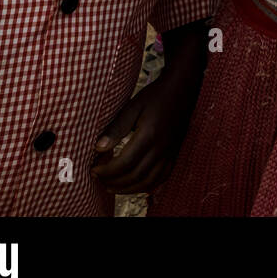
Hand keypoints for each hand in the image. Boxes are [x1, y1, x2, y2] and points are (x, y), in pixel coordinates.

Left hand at [92, 69, 198, 194]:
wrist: (182, 89)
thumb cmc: (155, 96)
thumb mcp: (132, 107)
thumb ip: (116, 128)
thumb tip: (98, 148)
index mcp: (149, 135)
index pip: (124, 163)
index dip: (107, 170)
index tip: (94, 168)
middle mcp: (161, 148)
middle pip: (135, 176)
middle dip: (113, 181)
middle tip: (98, 178)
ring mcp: (170, 152)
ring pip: (148, 181)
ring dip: (128, 188)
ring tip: (111, 186)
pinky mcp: (174, 153)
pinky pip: (161, 177)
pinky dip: (146, 186)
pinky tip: (133, 184)